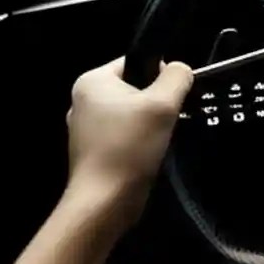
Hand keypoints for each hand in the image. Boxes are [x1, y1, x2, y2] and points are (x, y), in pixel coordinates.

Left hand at [65, 58, 192, 221]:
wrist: (104, 203)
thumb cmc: (130, 146)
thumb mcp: (162, 104)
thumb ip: (177, 77)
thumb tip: (180, 69)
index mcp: (91, 81)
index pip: (135, 61)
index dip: (160, 74)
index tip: (174, 98)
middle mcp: (82, 100)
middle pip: (133, 88)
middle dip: (155, 102)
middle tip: (170, 120)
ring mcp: (85, 128)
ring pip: (130, 113)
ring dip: (149, 123)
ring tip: (160, 140)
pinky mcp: (92, 151)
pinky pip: (123, 134)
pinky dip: (138, 141)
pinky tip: (148, 154)